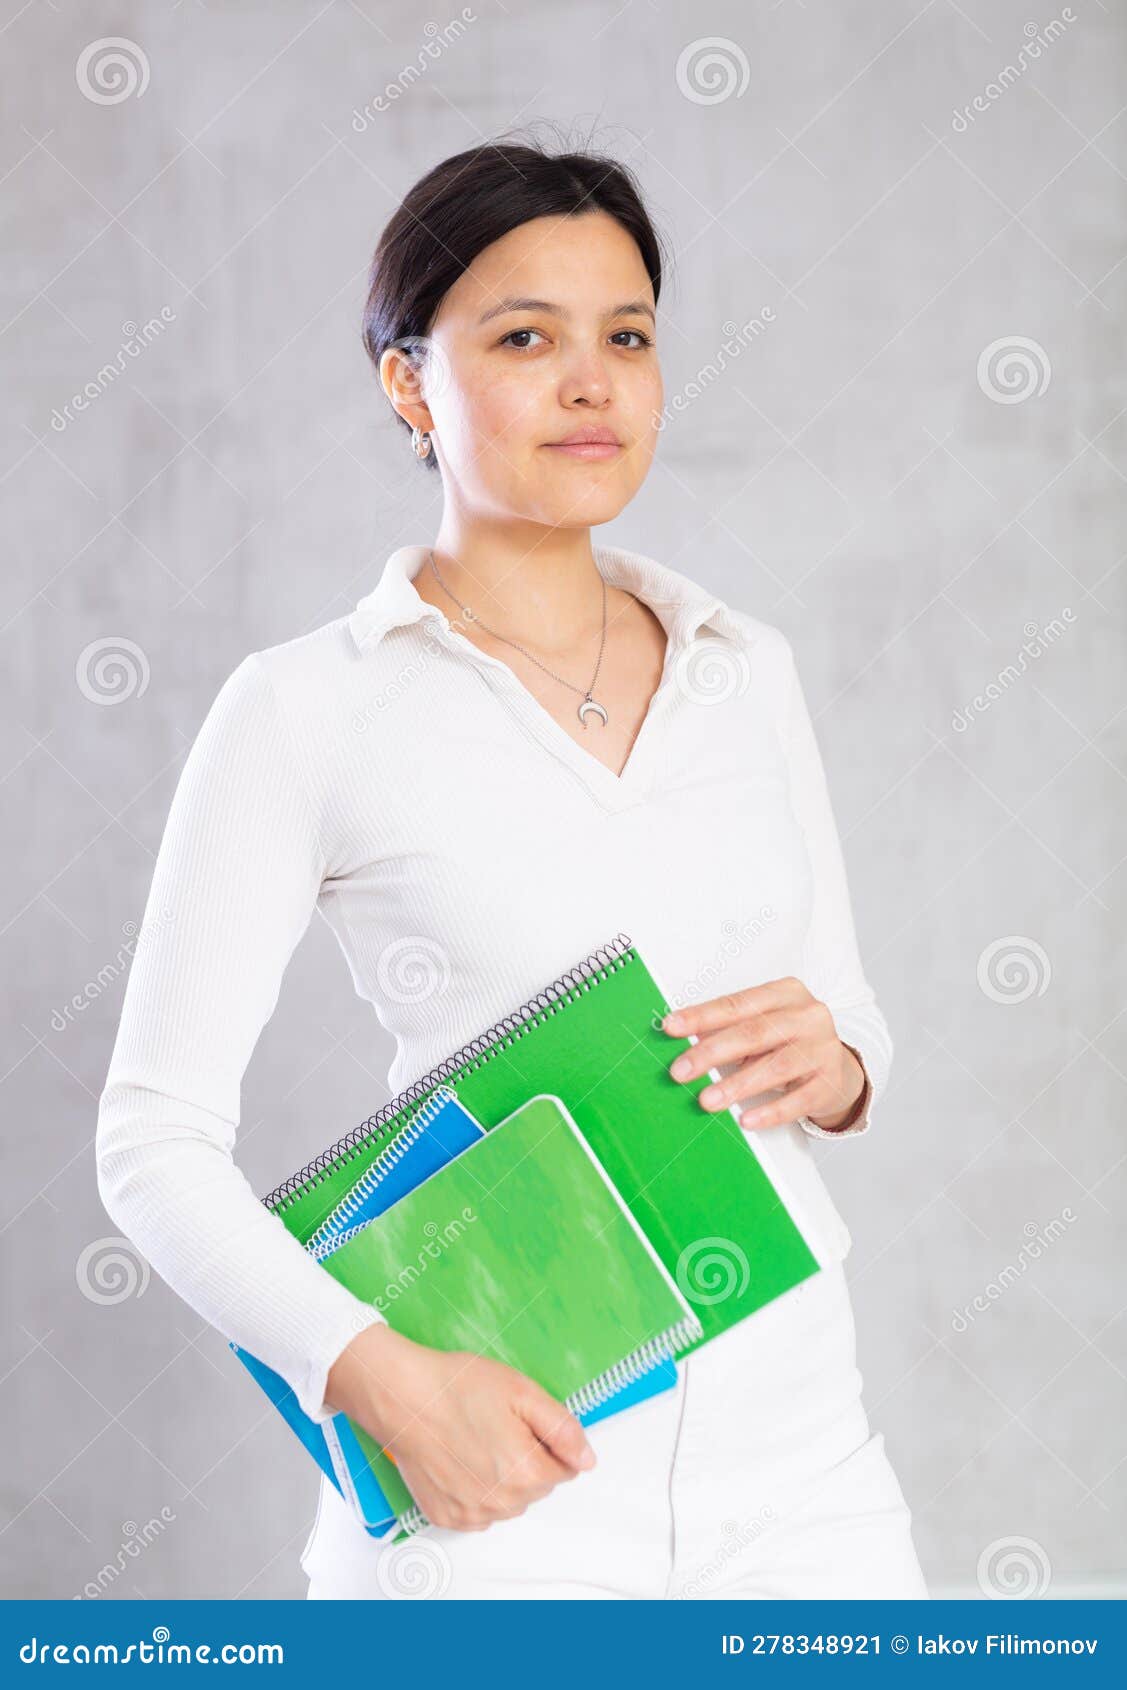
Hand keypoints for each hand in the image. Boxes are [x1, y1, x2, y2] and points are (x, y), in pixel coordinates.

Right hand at [325, 1324, 595, 1531]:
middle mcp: (503, 1503)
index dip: (547, 1440)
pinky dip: (476, 1490)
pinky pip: (479, 1511)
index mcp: (528, 1473)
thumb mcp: (523, 1392)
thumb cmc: (458, 1388)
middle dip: (527, 1458)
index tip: (523, 1422)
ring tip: (476, 1440)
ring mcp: (473, 1514)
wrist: (403, 1396)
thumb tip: (587, 1459)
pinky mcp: (448, 1517)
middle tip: (497, 1425)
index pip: (566, 1468)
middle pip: (538, 1486)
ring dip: (503, 1478)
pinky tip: (460, 1461)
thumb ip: (563, 1429)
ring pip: (509, 1501)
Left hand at [662, 976, 865, 1131]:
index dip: (702, 1017)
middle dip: (712, 1053)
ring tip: (707, 1100)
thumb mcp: (763, 1026)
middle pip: (754, 1033)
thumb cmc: (788, 1042)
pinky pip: (798, 1100)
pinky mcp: (830, 1082)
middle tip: (680, 1071)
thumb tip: (681, 1040)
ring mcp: (823, 1049)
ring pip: (776, 1067)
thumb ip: (729, 1029)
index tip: (670, 1027)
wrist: (837, 1069)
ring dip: (737, 1085)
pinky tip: (747, 1120)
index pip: (737, 1004)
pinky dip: (770, 1111)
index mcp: (786, 993)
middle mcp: (808, 1016)